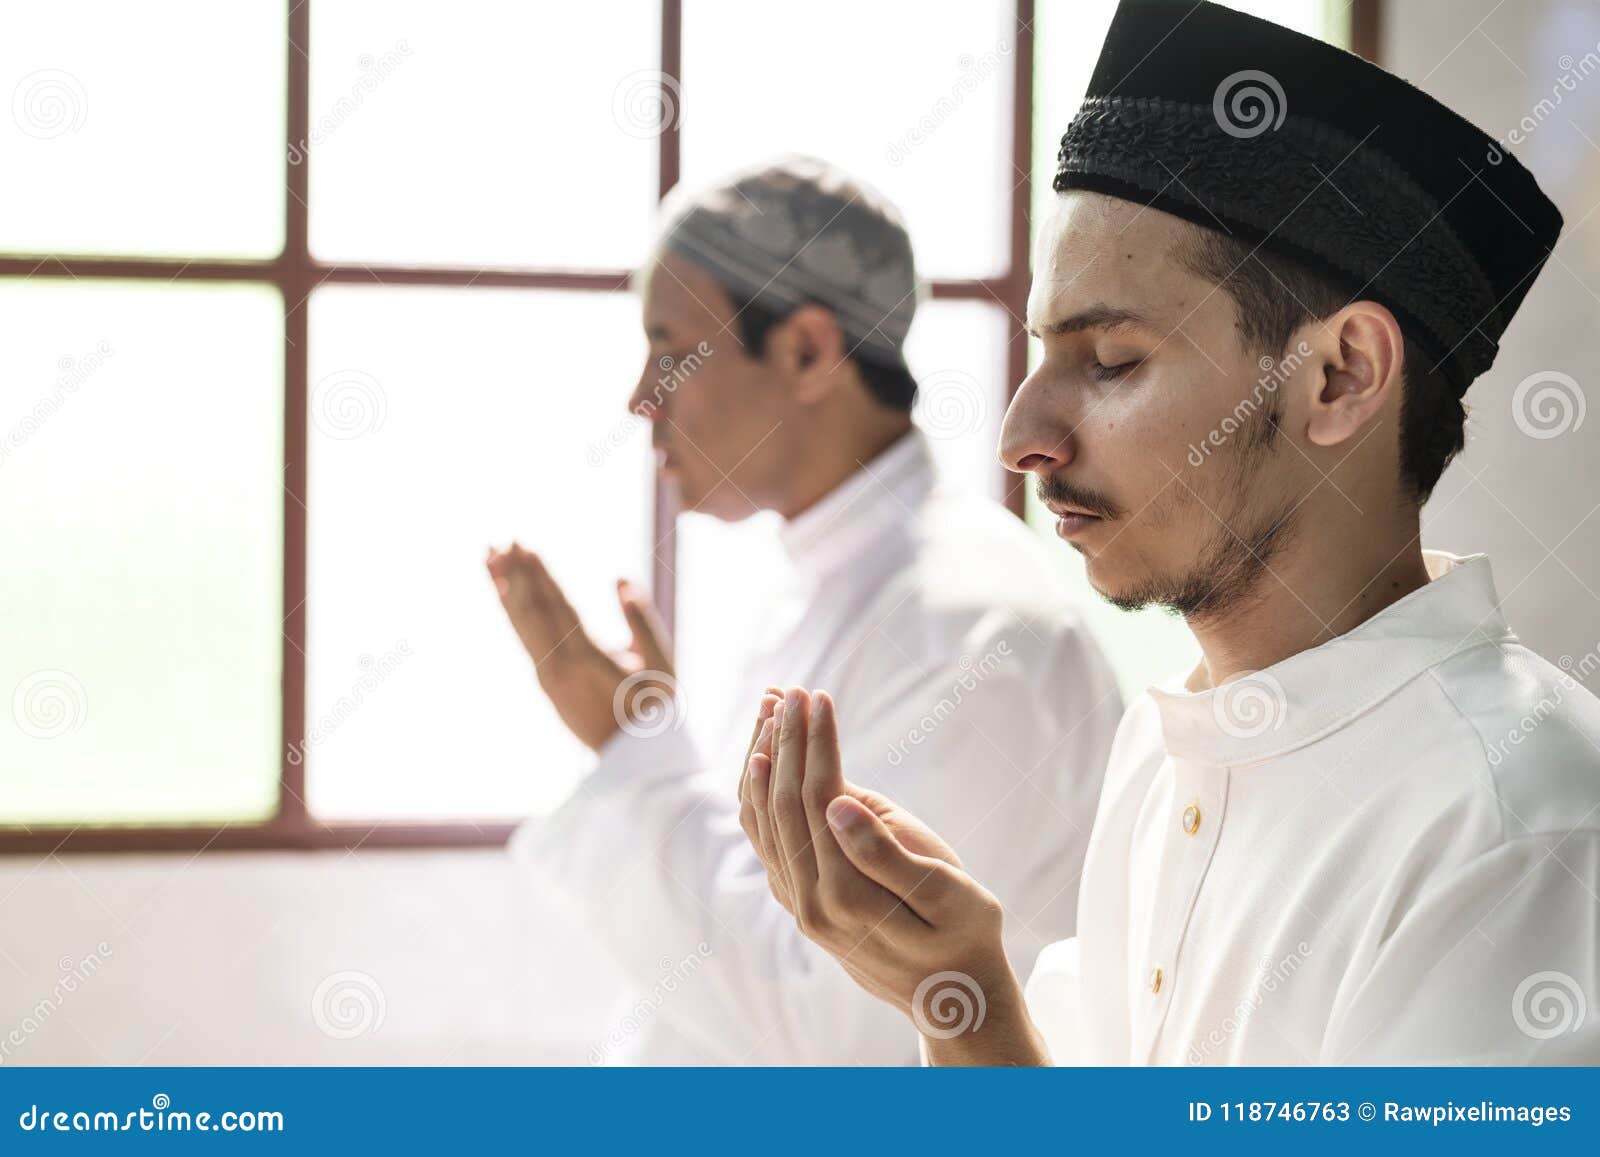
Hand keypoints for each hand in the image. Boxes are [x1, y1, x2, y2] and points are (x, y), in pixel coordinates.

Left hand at [485, 542, 675, 751]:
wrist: (636, 761)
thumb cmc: (655, 709)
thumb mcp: (661, 665)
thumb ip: (642, 621)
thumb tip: (619, 580)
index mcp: (588, 660)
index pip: (556, 606)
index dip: (538, 575)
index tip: (523, 545)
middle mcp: (559, 669)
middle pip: (529, 612)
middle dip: (514, 574)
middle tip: (499, 542)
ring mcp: (548, 679)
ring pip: (519, 626)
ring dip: (503, 590)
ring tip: (489, 559)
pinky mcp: (546, 684)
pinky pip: (524, 640)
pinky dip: (512, 613)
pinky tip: (503, 595)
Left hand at [736, 687, 1050, 1064]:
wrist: (951, 994)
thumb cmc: (964, 933)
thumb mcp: (946, 893)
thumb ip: (886, 851)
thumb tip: (834, 802)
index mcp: (847, 894)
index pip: (817, 798)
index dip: (815, 742)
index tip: (818, 695)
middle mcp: (808, 902)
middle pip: (781, 802)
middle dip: (785, 738)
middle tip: (788, 687)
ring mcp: (797, 904)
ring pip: (762, 818)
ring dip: (764, 757)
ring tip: (769, 707)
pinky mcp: (796, 900)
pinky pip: (763, 836)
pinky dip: (759, 790)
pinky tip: (762, 758)